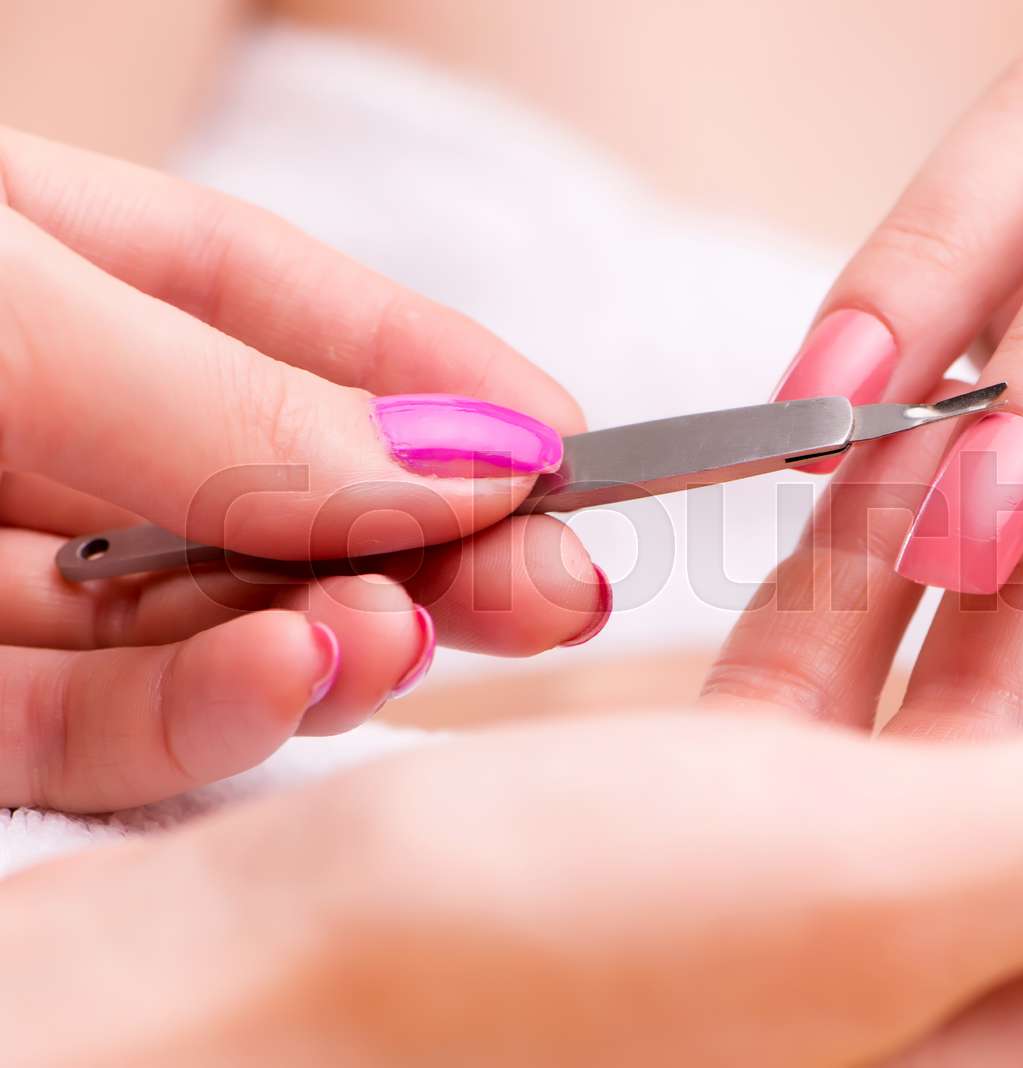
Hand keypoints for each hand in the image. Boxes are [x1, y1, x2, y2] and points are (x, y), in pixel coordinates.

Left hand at [0, 128, 606, 810]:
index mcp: (36, 275)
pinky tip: (290, 683)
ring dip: (329, 644)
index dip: (436, 378)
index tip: (570, 444)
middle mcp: (24, 431)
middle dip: (426, 541)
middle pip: (274, 493)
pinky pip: (79, 736)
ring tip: (405, 635)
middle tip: (555, 591)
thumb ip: (220, 396)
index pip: (274, 312)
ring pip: (198, 630)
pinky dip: (195, 727)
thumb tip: (468, 466)